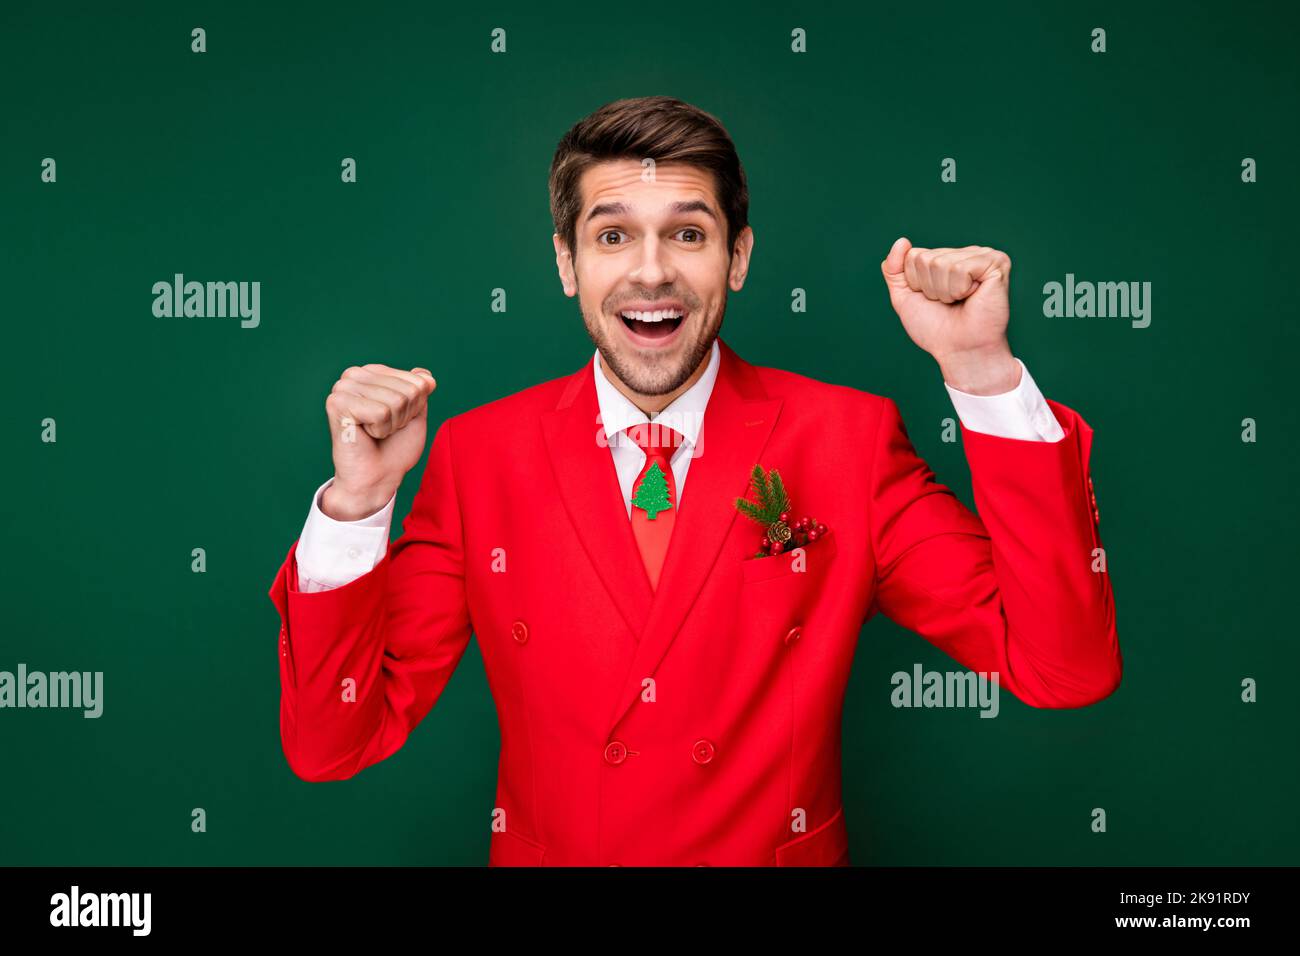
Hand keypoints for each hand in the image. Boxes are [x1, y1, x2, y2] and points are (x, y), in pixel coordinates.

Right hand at [321, 364, 436, 519]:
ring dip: (392, 424)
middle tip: (385, 429)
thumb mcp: (416, 414)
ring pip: (396, 401)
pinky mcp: (338, 403)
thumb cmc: (395, 447)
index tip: (396, 420)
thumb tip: (424, 373)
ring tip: (375, 432)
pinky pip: (381, 412)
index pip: (418, 381)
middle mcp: (355, 374)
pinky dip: (380, 429)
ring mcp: (343, 387)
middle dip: (404, 416)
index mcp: (373, 372)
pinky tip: (365, 433)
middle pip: (409, 390)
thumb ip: (421, 390)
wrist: (377, 476)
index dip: (415, 408)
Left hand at [880, 237, 1019, 394]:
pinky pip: (960, 269)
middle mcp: (965, 253)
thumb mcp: (904, 297)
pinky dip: (960, 289)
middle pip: (926, 258)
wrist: (960, 350)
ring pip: (942, 263)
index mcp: (947, 257)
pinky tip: (973, 296)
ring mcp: (982, 255)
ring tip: (960, 301)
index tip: (933, 300)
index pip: (913, 256)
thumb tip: (901, 241)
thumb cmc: (936, 328)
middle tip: (949, 303)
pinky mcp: (996, 263)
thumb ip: (894, 269)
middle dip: (930, 287)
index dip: (916, 283)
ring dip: (945, 291)